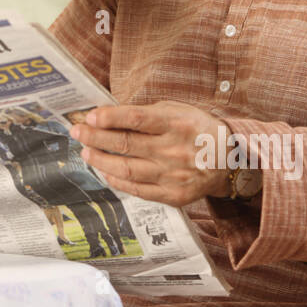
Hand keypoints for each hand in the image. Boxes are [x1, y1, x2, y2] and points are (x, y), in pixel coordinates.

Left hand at [69, 101, 230, 206]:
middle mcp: (174, 150)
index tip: (89, 116)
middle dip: (95, 138)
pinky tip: (105, 171)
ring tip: (86, 152)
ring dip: (101, 161)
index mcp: (176, 124)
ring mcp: (173, 175)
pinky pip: (138, 190)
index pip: (136, 119)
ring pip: (127, 170)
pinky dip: (117, 181)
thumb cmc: (197, 129)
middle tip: (77, 132)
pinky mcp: (173, 196)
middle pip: (126, 144)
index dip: (109, 117)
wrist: (230, 159)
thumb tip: (108, 115)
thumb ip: (146, 113)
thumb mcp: (177, 111)